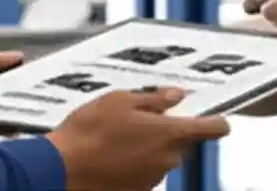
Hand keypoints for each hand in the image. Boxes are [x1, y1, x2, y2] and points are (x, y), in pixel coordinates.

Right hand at [46, 87, 229, 190]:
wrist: (60, 170)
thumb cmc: (88, 132)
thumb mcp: (120, 100)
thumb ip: (155, 99)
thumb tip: (176, 96)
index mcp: (171, 134)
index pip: (215, 128)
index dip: (216, 119)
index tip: (210, 114)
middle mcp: (169, 160)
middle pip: (182, 141)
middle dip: (166, 129)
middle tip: (137, 118)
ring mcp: (154, 180)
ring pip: (161, 157)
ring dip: (147, 146)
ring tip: (115, 136)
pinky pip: (144, 172)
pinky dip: (133, 163)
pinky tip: (111, 155)